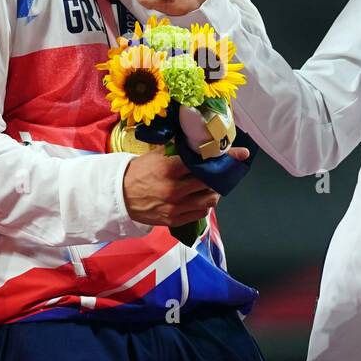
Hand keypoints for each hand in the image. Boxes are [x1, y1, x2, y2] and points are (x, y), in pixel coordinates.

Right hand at [121, 146, 250, 226]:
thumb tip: (198, 140)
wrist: (118, 196)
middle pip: (211, 181)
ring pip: (209, 200)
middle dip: (220, 174)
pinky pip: (200, 213)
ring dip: (213, 191)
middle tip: (223, 169)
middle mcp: (175, 190)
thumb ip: (177, 150)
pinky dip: (204, 205)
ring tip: (209, 185)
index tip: (241, 154)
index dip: (225, 157)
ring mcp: (175, 207)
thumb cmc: (137, 172)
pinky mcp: (174, 220)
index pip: (204, 161)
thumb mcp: (155, 156)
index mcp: (170, 169)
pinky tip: (200, 197)